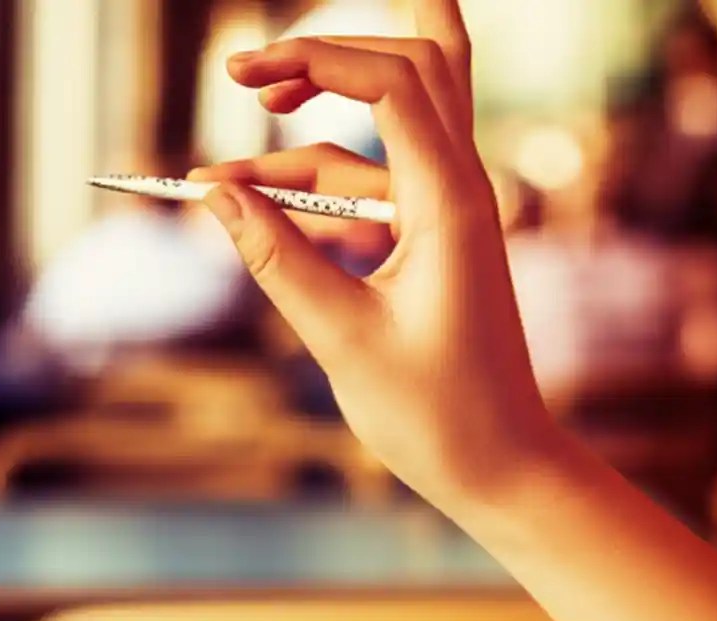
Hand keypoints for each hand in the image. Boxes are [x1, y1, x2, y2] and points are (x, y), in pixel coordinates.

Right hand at [192, 0, 556, 504]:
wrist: (504, 468)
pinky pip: (376, 190)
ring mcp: (452, 212)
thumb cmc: (438, 415)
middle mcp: (461, 190)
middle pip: (417, 67)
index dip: (313, 59)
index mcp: (452, 203)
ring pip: (386, 133)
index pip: (393, 82)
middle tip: (250, 76)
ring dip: (305, 145)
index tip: (241, 73)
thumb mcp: (342, 337)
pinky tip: (271, 222)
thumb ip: (276, 258)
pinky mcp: (436, 240)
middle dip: (332, 56)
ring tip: (221, 181)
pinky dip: (322, 195)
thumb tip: (213, 195)